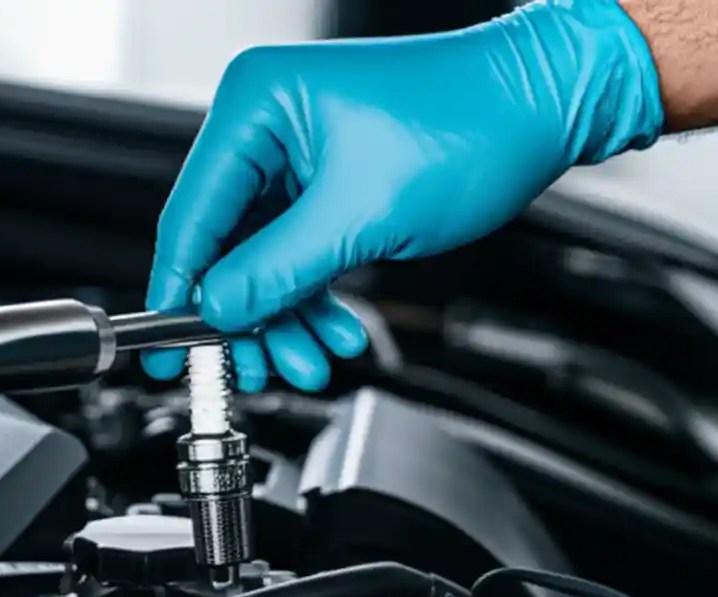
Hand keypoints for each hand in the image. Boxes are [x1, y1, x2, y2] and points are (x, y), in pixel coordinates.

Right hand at [144, 0, 663, 391]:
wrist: (546, 106)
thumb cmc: (468, 122)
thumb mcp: (359, 214)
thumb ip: (276, 270)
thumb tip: (218, 308)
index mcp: (256, 105)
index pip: (192, 212)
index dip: (180, 288)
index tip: (171, 345)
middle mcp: (266, 124)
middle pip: (225, 243)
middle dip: (248, 315)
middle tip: (254, 370)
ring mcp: (295, 154)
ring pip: (262, 258)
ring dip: (285, 317)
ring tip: (307, 361)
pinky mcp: (325, 181)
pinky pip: (297, 252)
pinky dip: (312, 297)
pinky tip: (333, 332)